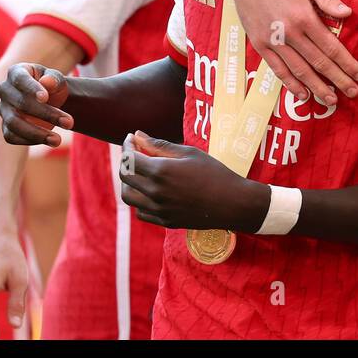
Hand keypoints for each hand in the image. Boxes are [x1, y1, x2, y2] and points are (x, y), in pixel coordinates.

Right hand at [0, 63, 73, 147]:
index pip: (20, 79)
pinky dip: (30, 140)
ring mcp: (3, 110)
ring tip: (58, 140)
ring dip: (36, 133)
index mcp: (16, 72)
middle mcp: (5, 90)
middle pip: (21, 103)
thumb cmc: (52, 85)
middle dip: (46, 114)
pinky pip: (12, 137)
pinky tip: (49, 141)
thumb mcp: (57, 79)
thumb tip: (47, 82)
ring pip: (13, 123)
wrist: (50, 100)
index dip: (31, 88)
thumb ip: (54, 79)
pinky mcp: (5, 127)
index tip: (45, 98)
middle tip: (69, 122)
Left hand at [119, 132, 269, 231]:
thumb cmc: (214, 172)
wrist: (231, 203)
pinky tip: (150, 191)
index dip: (127, 145)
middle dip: (125, 161)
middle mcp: (155, 192)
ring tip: (139, 173)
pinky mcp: (164, 221)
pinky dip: (139, 200)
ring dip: (129, 182)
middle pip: (125, 176)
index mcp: (161, 171)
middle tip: (134, 153)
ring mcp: (159, 209)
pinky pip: (141, 211)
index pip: (129, 158)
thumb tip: (138, 135)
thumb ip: (160, 145)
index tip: (131, 139)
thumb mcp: (189, 153)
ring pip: (128, 196)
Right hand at [225, 0, 357, 106]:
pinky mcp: (260, 45)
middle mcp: (289, 32)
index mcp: (304, 17)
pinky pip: (277, 69)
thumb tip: (348, 13)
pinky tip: (303, 93)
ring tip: (331, 100)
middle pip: (318, 62)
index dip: (347, 63)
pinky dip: (290, 83)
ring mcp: (273, 41)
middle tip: (352, 92)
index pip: (331, 47)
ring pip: (299, 70)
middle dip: (338, 79)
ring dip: (317, 87)